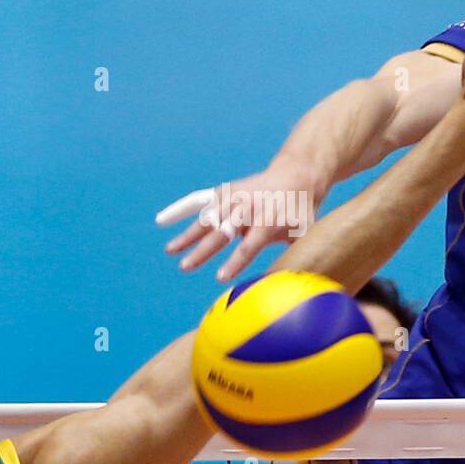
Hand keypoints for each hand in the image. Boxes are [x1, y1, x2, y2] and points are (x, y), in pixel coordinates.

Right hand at [156, 161, 321, 281]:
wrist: (295, 176)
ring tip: (170, 251)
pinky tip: (162, 220)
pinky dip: (180, 209)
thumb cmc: (299, 214)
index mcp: (267, 220)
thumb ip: (292, 257)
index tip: (220, 278)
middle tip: (185, 267)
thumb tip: (285, 287)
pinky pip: (199, 200)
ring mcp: (233, 197)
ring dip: (188, 235)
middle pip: (221, 232)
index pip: (248, 246)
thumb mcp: (303, 235)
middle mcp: (247, 207)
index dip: (234, 262)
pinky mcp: (224, 192)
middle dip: (202, 251)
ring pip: (206, 217)